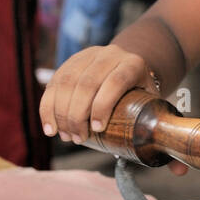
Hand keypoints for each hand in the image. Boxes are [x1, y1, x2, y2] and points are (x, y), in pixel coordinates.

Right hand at [40, 44, 157, 142]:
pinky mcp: (69, 62)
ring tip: (66, 136)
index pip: (116, 81)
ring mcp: (87, 56)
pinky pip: (53, 84)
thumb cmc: (140, 92)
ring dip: (61, 114)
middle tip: (78, 138)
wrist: (128, 66)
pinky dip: (48, 108)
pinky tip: (50, 128)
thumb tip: (148, 144)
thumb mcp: (150, 100)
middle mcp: (109, 55)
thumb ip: (151, 119)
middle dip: (78, 115)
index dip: (104, 105)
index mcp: (132, 63)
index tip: (97, 129)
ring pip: (66, 83)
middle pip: (87, 84)